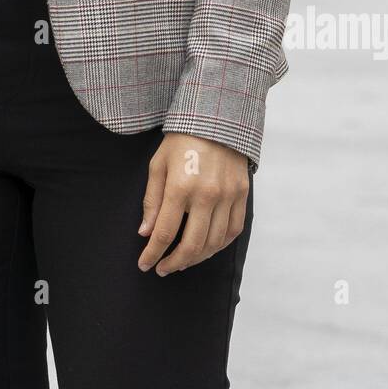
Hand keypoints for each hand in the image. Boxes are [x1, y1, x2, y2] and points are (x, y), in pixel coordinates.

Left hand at [137, 134, 249, 275]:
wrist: (216, 120)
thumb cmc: (181, 141)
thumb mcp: (158, 165)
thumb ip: (152, 200)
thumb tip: (146, 232)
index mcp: (181, 187)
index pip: (165, 233)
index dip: (152, 254)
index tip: (145, 265)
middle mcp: (207, 195)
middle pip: (192, 245)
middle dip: (174, 263)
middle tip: (163, 268)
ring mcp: (228, 196)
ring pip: (214, 243)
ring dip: (196, 258)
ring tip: (182, 261)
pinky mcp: (242, 195)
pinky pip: (233, 230)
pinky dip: (219, 245)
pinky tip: (207, 248)